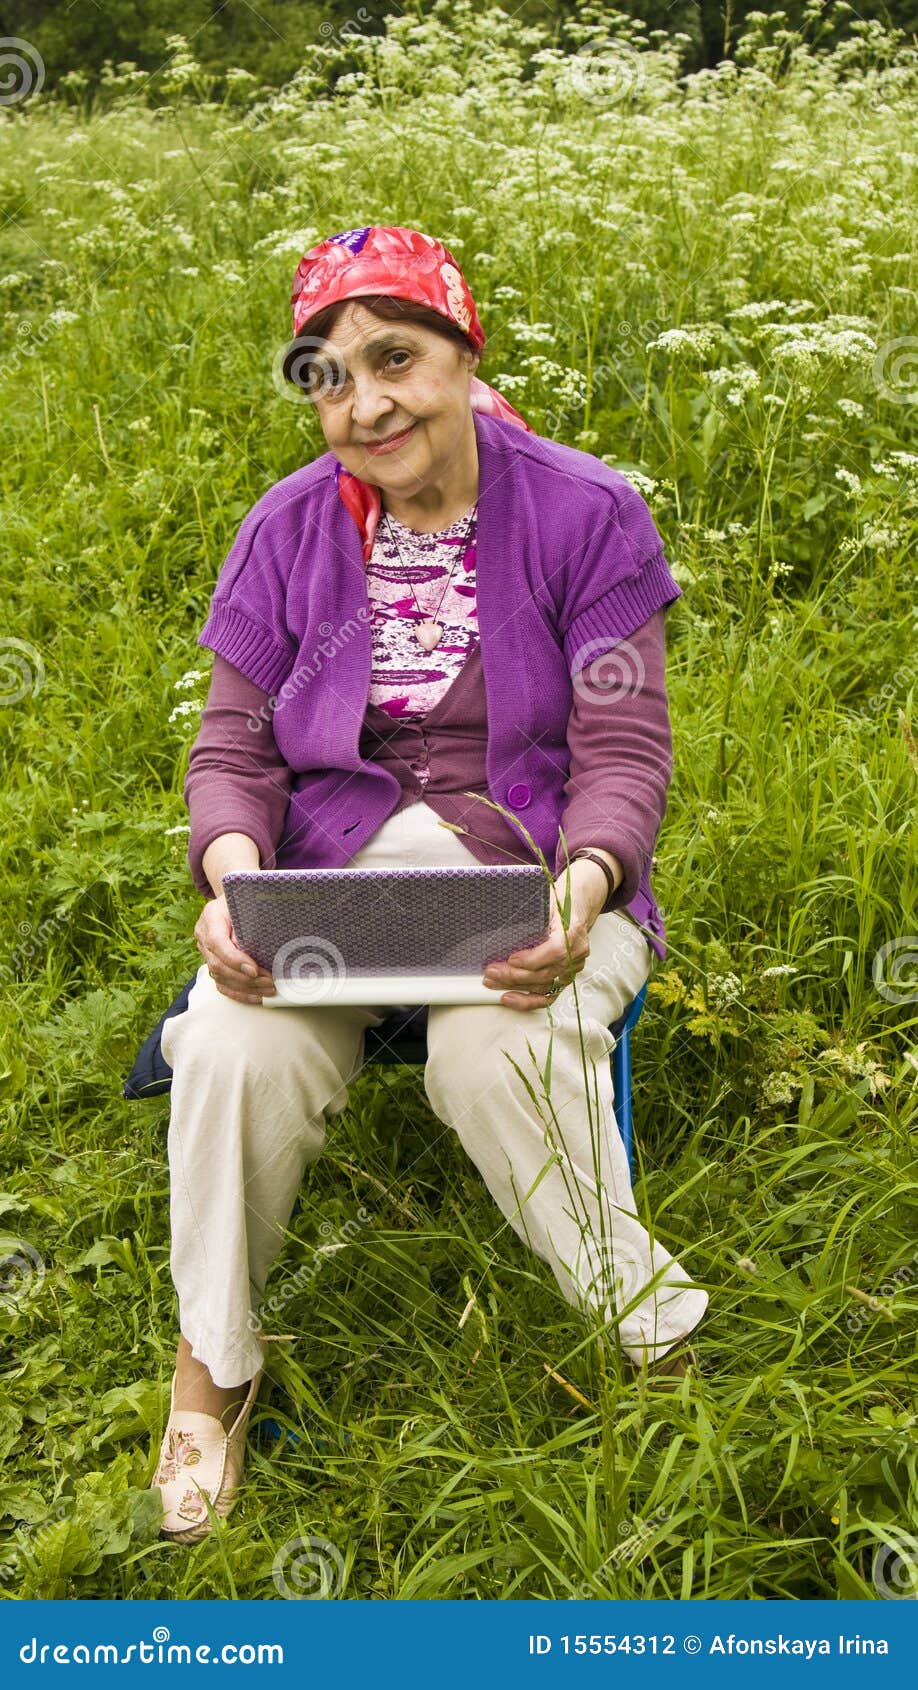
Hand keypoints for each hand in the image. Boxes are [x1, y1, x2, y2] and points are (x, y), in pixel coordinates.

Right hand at [193, 893, 276, 1003]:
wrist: (234, 901)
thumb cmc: (244, 900)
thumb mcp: (247, 902)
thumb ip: (250, 921)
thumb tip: (261, 948)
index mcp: (211, 917)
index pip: (217, 942)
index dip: (234, 959)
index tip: (254, 969)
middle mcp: (203, 936)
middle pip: (218, 964)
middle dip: (245, 978)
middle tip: (269, 981)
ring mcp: (206, 952)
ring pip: (220, 977)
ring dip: (246, 987)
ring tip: (269, 989)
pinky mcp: (213, 963)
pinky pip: (221, 984)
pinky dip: (239, 993)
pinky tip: (256, 996)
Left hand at [480, 858, 608, 1011]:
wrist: (577, 903)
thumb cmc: (558, 900)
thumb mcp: (545, 899)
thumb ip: (530, 912)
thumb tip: (500, 919)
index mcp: (573, 930)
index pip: (556, 951)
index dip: (533, 959)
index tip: (511, 959)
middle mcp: (576, 952)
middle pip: (546, 972)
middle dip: (514, 975)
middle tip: (490, 971)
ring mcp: (572, 967)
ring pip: (544, 985)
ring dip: (515, 986)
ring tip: (492, 982)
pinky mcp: (565, 977)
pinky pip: (548, 995)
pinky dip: (528, 1001)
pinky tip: (509, 998)